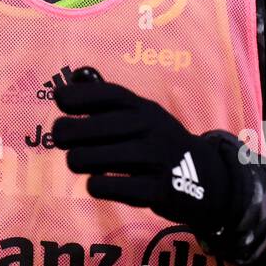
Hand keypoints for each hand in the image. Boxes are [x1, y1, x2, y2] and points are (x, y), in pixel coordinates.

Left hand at [49, 66, 246, 240]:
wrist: (206, 177)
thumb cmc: (158, 142)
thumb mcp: (141, 114)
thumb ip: (107, 97)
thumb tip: (74, 75)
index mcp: (143, 108)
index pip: (107, 94)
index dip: (78, 96)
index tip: (59, 100)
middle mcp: (149, 128)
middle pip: (89, 128)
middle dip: (64, 134)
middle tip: (63, 142)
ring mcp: (155, 159)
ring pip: (90, 159)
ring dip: (77, 161)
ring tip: (80, 162)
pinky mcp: (157, 190)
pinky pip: (106, 187)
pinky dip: (95, 185)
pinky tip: (97, 183)